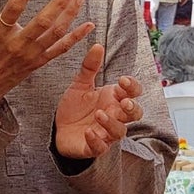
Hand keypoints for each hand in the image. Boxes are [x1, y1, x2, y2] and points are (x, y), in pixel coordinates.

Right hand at [0, 0, 93, 114]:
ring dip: (70, 15)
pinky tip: (88, 25)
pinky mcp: (39, 62)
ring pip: (55, 33)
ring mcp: (30, 54)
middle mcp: (16, 44)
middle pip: (42, 22)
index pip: (14, 9)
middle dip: (59, 3)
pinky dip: (76, 37)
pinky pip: (61, 49)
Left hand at [53, 44, 141, 158]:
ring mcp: (105, 133)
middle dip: (132, 108)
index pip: (133, 92)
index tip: (122, 81)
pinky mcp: (93, 147)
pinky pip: (100, 147)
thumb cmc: (75, 107)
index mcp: (113, 98)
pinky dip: (96, 141)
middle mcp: (114, 116)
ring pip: (119, 132)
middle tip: (122, 102)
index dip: (133, 87)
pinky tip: (88, 132)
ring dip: (112, 123)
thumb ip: (89, 67)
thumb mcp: (80, 84)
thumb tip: (97, 46)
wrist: (58, 128)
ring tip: (99, 114)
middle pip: (135, 114)